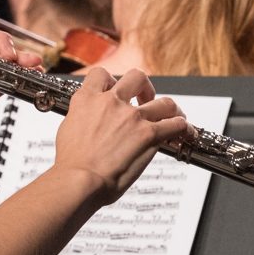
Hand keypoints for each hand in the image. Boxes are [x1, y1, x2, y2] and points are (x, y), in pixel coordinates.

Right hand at [54, 68, 191, 204]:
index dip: (111, 81)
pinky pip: (177, 125)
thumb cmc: (70, 163)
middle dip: (145, 87)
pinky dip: (185, 129)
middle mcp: (110, 102)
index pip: (100, 74)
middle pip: (137, 77)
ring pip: (164, 102)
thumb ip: (81, 119)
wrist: (78, 180)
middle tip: (145, 99)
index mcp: (86, 100)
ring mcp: (132, 117)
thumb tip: (87, 122)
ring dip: (171, 110)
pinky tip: (185, 134)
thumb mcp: (67, 130)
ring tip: (172, 117)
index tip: (115, 90)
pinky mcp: (149, 135)